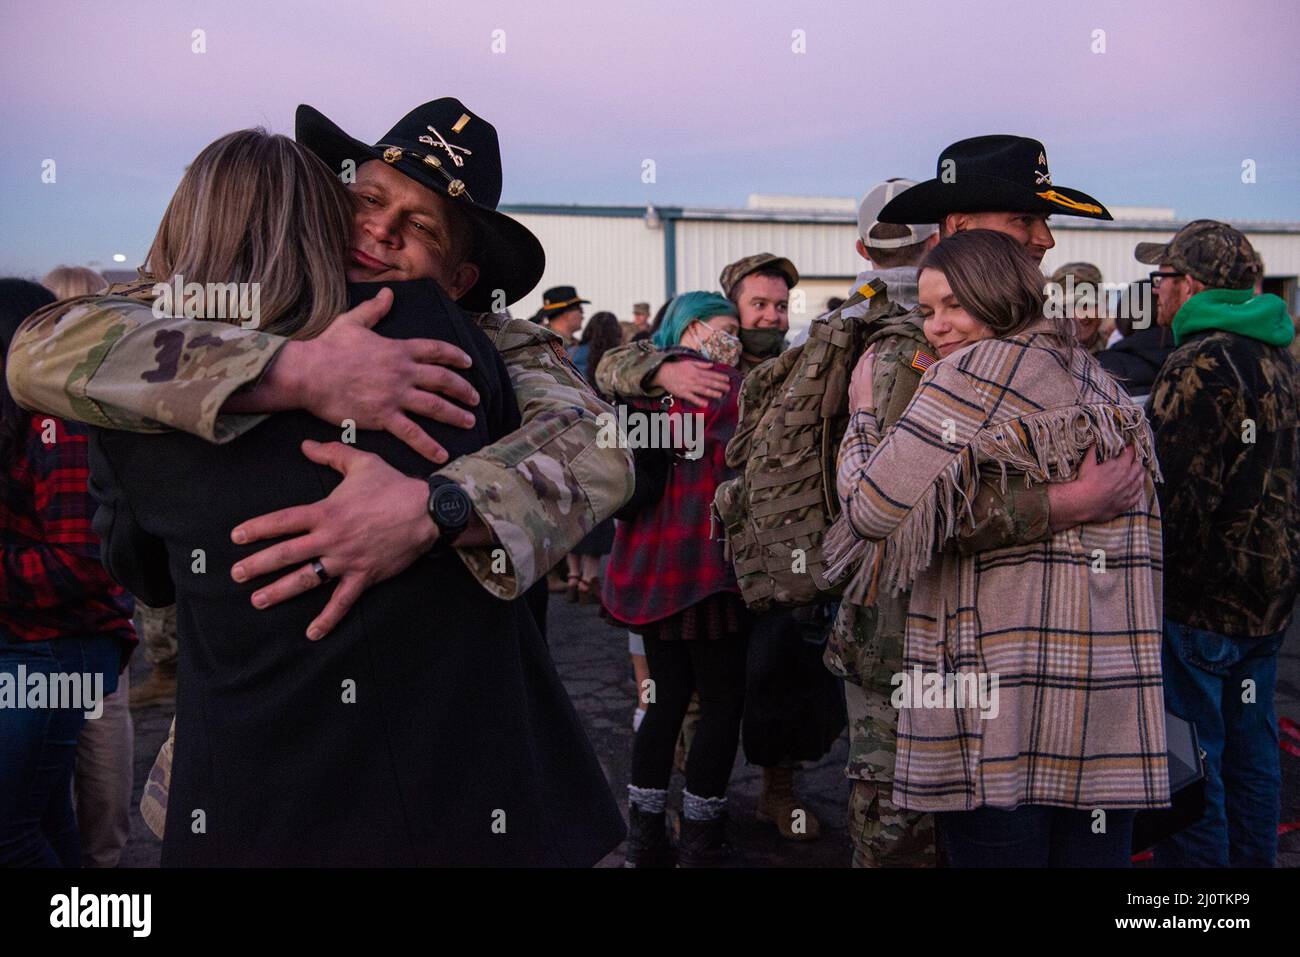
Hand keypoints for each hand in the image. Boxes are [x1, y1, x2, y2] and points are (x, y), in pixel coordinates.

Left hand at [229, 440, 438, 639]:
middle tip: (237, 574)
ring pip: (307, 578)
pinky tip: (312, 633)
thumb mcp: (362, 463)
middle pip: (287, 553)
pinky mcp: (364, 575)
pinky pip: (343, 601)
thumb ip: (330, 453)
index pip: (283, 521)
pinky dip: (328, 618)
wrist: (427, 512)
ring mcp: (347, 560)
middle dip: (258, 564)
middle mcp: (331, 538)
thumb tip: (305, 445)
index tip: (236, 537)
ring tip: (258, 600)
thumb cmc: (394, 486)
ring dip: (280, 591)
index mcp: (326, 511)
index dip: (258, 528)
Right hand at [271, 289, 479, 463]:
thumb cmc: (327, 348)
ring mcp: (395, 395)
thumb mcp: (352, 322)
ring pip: (434, 406)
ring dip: (455, 415)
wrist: (309, 373)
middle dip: (463, 389)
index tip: (468, 363)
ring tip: (469, 422)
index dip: (455, 356)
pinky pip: (412, 433)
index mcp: (398, 349)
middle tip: (475, 398)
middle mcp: (402, 372)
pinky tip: (442, 455)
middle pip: (443, 379)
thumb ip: (374, 309)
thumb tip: (388, 294)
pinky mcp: (383, 416)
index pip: (436, 350)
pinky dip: (428, 445)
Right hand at [652, 359, 729, 405]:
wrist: (664, 373)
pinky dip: (699, 401)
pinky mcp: (683, 393)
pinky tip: (706, 404)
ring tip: (720, 395)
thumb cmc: (677, 368)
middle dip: (719, 385)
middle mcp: (694, 379)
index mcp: (696, 371)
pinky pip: (692, 398)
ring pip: (702, 390)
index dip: (720, 377)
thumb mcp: (690, 363)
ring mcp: (689, 386)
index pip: (711, 374)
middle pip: (709, 382)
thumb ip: (701, 364)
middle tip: (728, 388)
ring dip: (712, 392)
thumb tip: (711, 365)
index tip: (727, 379)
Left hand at [848, 347, 876, 411]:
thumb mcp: (870, 385)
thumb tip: (870, 357)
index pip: (864, 362)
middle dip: (864, 357)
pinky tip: (861, 377)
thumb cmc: (869, 405)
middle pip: (858, 367)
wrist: (862, 419)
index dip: (868, 353)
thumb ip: (869, 369)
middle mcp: (855, 384)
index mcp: (861, 380)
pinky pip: (854, 383)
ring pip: (856, 374)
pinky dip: (859, 376)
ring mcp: (853, 391)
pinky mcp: (853, 398)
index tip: (874, 345)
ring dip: (861, 366)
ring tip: (867, 361)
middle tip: (871, 350)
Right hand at [1047, 443, 1144, 530]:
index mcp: (1120, 466)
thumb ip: (1093, 452)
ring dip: (1139, 475)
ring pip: (1140, 481)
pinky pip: (1137, 496)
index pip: (1130, 454)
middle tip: (1133, 460)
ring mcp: (1128, 491)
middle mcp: (1128, 478)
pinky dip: (1138, 491)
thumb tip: (1094, 443)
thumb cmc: (1085, 483)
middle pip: (1138, 467)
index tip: (1129, 447)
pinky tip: (1137, 489)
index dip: (1130, 449)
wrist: (1083, 502)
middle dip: (1136, 462)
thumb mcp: (1087, 464)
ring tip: (1137, 473)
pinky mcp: (1126, 503)